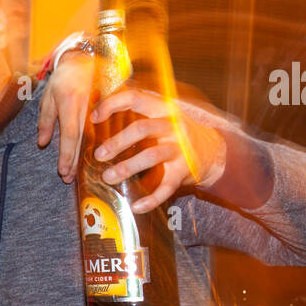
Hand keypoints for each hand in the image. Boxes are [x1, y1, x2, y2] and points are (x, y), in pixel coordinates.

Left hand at [37, 51, 94, 182]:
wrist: (86, 60)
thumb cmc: (64, 78)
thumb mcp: (49, 96)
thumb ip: (45, 120)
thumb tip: (42, 143)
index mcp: (70, 102)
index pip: (69, 134)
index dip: (67, 154)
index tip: (63, 170)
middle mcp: (85, 108)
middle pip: (80, 140)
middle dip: (74, 161)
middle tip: (68, 179)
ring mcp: (96, 110)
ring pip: (90, 138)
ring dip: (82, 158)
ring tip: (75, 174)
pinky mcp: (102, 111)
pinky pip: (97, 132)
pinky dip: (92, 147)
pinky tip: (90, 160)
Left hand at [91, 85, 226, 212]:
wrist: (211, 151)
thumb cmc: (174, 133)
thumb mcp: (160, 116)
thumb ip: (136, 114)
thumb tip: (95, 113)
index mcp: (162, 109)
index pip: (135, 99)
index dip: (112, 104)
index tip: (93, 117)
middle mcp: (173, 126)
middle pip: (141, 129)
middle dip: (116, 142)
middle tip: (98, 155)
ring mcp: (180, 149)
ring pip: (151, 156)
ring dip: (127, 167)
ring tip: (107, 177)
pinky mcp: (184, 171)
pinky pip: (166, 187)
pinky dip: (150, 199)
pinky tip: (135, 206)